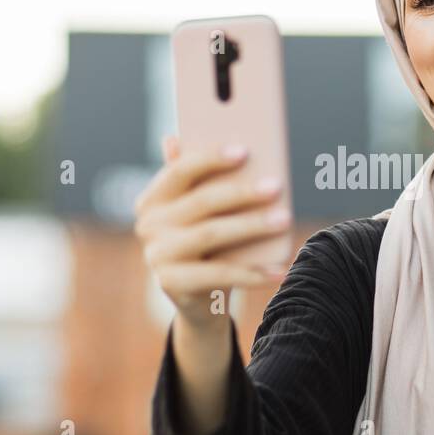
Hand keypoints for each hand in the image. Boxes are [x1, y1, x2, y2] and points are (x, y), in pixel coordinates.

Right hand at [134, 135, 290, 325]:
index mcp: (153, 199)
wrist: (200, 296)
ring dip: (252, 226)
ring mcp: (157, 255)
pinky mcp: (172, 284)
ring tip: (284, 220)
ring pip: (211, 234)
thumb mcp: (201, 212)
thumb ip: (198, 179)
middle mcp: (149, 225)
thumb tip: (178, 137)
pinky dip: (254, 273)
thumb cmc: (207, 243)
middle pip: (201, 202)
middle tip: (276, 187)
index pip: (179, 170)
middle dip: (242, 193)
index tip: (245, 151)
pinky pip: (220, 274)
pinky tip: (280, 269)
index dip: (210, 159)